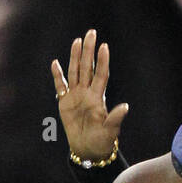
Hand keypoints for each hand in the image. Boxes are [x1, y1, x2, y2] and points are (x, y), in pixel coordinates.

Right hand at [51, 30, 128, 161]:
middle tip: (91, 33)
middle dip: (89, 51)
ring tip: (77, 41)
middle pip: (87, 67)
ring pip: (75, 72)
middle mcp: (87, 93)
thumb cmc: (102, 141)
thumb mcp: (111, 131)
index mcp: (98, 98)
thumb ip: (115, 118)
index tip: (104, 46)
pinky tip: (55, 63)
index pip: (101, 74)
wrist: (88, 150)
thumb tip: (125, 107)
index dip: (102, 61)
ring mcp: (76, 96)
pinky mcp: (65, 103)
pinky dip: (57, 75)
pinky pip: (60, 86)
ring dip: (75, 57)